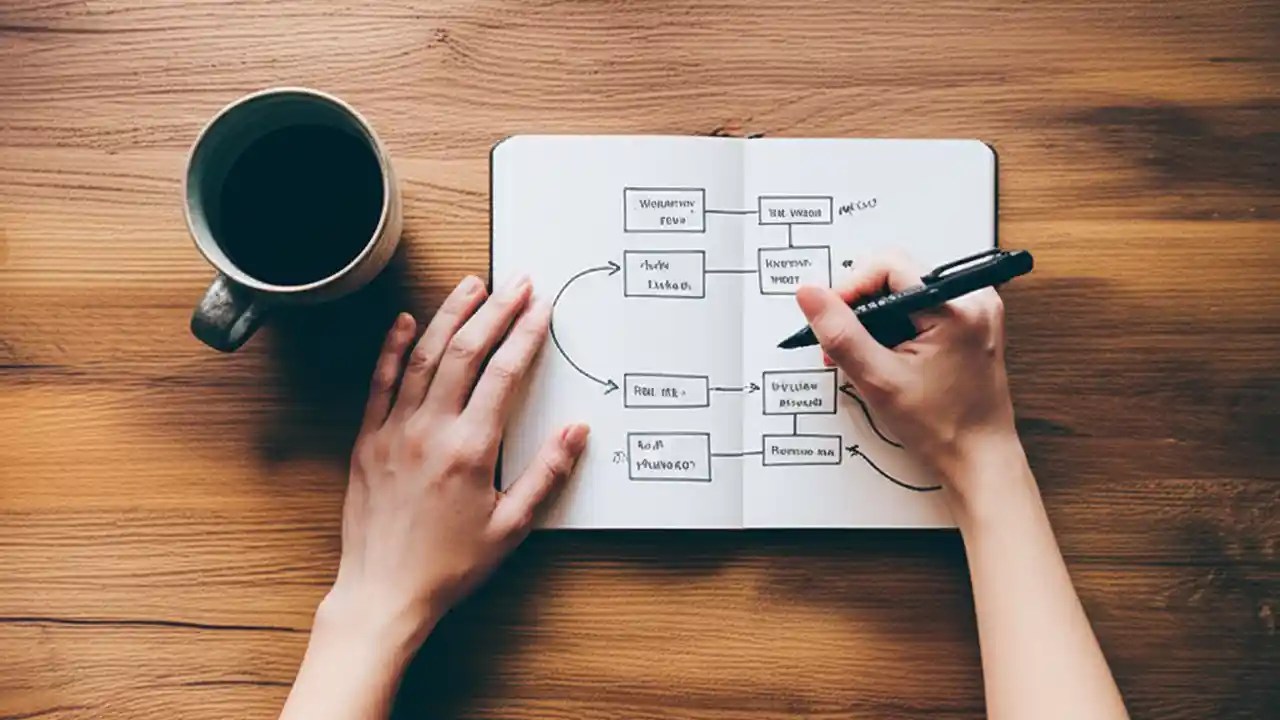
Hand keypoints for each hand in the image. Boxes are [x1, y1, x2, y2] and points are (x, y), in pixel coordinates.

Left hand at [318, 275, 588, 655]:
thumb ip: (547, 473)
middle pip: (465, 352)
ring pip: (423, 356)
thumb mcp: (512, 526)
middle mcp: (431, 430)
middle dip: (494, 311)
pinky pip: (380, 382)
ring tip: (470, 285)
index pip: (503, 374)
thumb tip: (577, 431)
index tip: (540, 308)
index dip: (525, 334)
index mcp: (471, 449)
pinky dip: (393, 348)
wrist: (385, 592)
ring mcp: (394, 431)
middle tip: (515, 283)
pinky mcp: (367, 440)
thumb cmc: (450, 565)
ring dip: (448, 315)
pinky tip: (405, 322)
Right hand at [794, 252, 1018, 503]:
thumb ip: (840, 333)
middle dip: (860, 305)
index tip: (830, 315)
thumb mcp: (879, 380)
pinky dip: (896, 326)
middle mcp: (974, 299)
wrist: (979, 460)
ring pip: (906, 292)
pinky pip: (921, 308)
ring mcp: (975, 311)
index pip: (889, 264)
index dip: (850, 286)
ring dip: (875, 318)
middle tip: (841, 342)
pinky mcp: (970, 324)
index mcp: (958, 306)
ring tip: (862, 355)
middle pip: (897, 275)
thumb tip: (810, 294)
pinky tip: (885, 355)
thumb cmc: (944, 428)